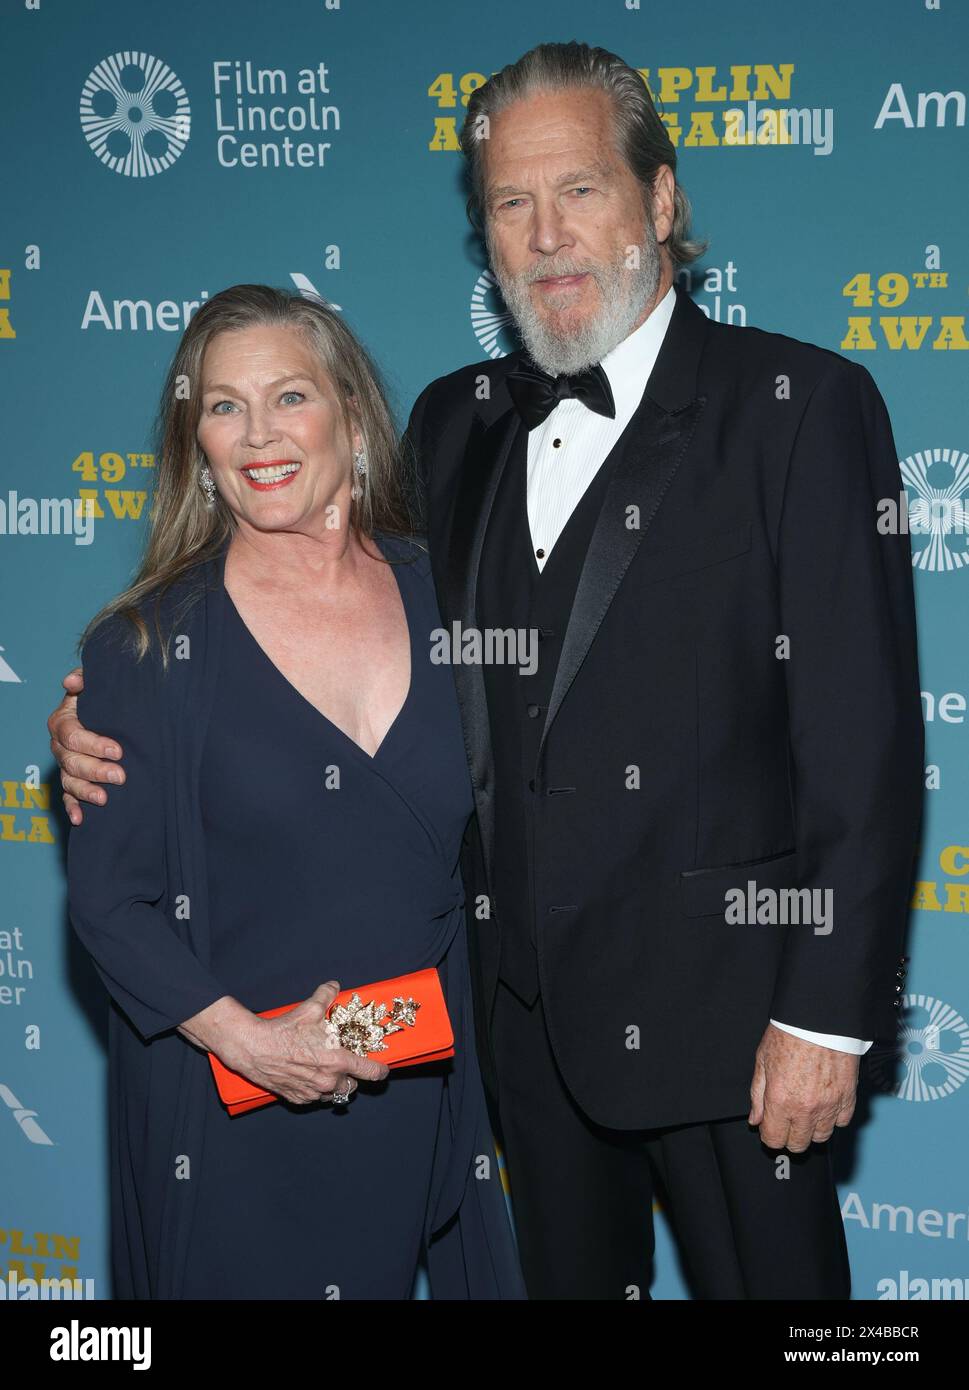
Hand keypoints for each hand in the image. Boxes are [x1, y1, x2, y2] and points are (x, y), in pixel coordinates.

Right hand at [48, 666, 124, 825]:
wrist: (116, 715)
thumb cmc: (105, 698)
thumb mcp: (98, 684)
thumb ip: (86, 679)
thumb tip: (71, 682)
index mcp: (64, 720)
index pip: (71, 734)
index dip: (93, 743)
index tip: (117, 750)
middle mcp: (61, 744)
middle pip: (70, 760)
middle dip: (95, 769)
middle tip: (120, 776)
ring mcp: (66, 764)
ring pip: (69, 780)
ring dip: (85, 791)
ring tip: (104, 798)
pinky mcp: (73, 780)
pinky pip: (67, 797)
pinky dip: (72, 808)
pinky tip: (81, 818)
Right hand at [181, 982, 390, 1105]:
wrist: (253, 1048)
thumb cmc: (283, 1030)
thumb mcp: (309, 1009)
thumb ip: (326, 996)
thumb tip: (334, 985)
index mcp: (337, 1061)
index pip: (370, 1072)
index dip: (380, 1071)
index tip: (383, 1070)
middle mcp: (328, 1081)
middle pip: (352, 1085)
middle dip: (352, 1076)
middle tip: (345, 1064)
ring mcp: (313, 1093)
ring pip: (334, 1094)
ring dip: (334, 1085)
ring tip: (327, 1071)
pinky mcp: (298, 1099)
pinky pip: (315, 1099)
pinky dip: (316, 1091)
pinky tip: (310, 1077)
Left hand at [748, 1022, 857, 1150]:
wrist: (818, 1019)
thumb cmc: (788, 1034)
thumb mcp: (762, 1062)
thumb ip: (757, 1095)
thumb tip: (755, 1119)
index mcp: (780, 1100)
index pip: (774, 1140)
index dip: (769, 1134)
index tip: (770, 1126)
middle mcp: (806, 1108)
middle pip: (798, 1144)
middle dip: (789, 1135)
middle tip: (787, 1118)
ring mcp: (829, 1105)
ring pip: (821, 1137)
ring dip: (812, 1128)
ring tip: (806, 1110)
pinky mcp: (848, 1097)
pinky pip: (842, 1122)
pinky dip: (834, 1118)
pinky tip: (825, 1103)